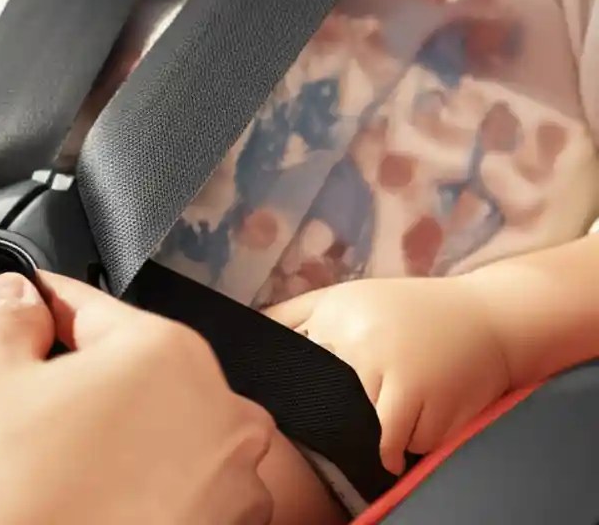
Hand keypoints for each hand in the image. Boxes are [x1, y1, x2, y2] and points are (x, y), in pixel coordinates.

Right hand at [0, 271, 274, 524]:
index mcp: (167, 353)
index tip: (23, 307)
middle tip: (26, 406)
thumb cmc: (23, 511)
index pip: (91, 306)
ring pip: (160, 428)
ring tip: (60, 466)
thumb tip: (19, 298)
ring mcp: (236, 480)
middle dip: (80, 380)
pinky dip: (144, 485)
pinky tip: (96, 501)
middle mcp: (222, 409)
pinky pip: (182, 485)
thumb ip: (4, 321)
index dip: (44, 306)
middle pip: (133, 370)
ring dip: (117, 434)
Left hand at [266, 277, 511, 473]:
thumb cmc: (408, 310)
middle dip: (336, 415)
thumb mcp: (346, 296)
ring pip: (362, 428)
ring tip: (390, 417)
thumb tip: (251, 332)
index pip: (295, 364)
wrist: (489, 316)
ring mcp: (393, 371)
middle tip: (352, 414)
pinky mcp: (425, 397)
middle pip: (327, 401)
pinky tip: (408, 437)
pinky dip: (406, 444)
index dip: (296, 388)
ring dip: (375, 434)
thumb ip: (295, 313)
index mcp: (334, 314)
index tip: (296, 402)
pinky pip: (400, 441)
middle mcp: (358, 341)